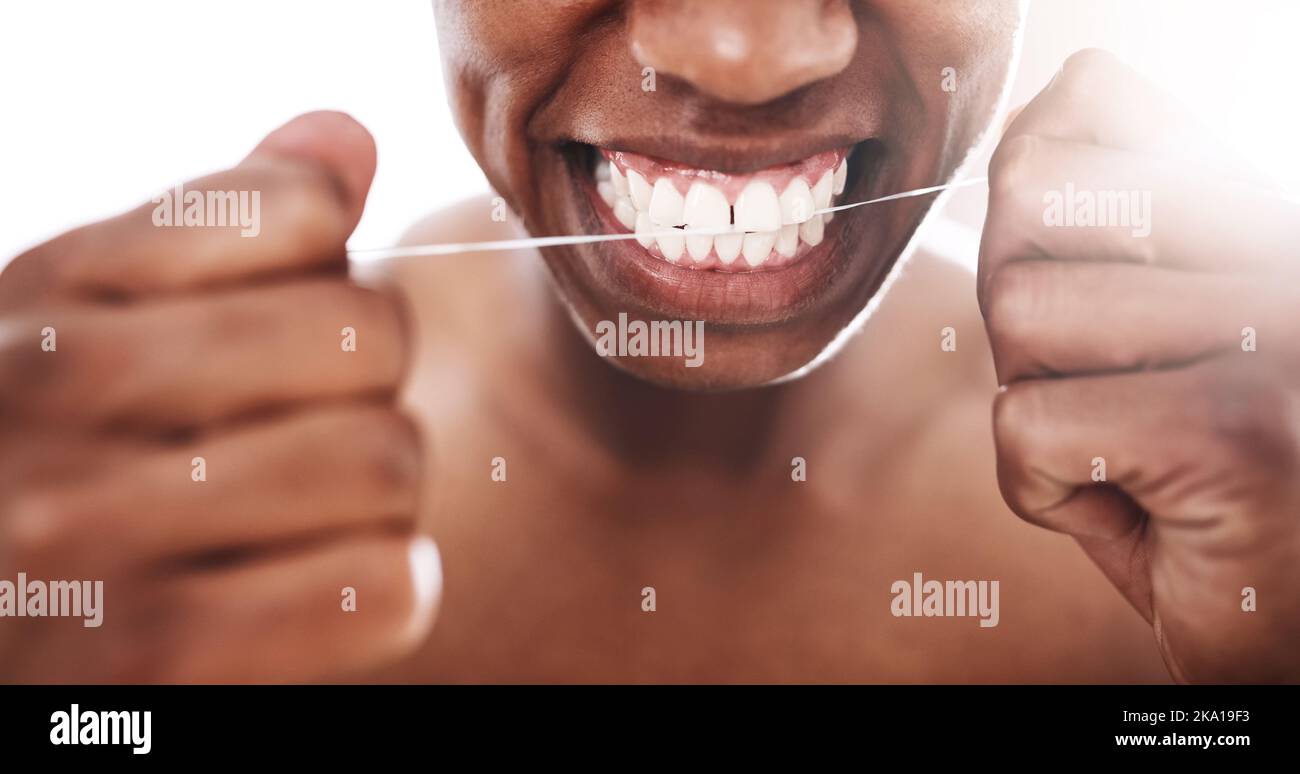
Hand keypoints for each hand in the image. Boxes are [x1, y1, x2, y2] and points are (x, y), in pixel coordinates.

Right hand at [0, 112, 439, 681]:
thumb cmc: (56, 458)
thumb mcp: (92, 317)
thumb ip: (222, 225)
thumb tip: (348, 143)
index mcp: (54, 288)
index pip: (301, 210)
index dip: (332, 267)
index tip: (289, 320)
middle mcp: (55, 391)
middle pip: (367, 332)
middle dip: (368, 388)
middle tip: (305, 433)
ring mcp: (92, 528)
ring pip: (383, 460)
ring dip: (378, 499)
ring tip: (305, 517)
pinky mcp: (151, 657)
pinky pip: (383, 586)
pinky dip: (386, 589)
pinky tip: (322, 588)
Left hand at [979, 49, 1299, 681]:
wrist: (1286, 621)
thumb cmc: (1205, 479)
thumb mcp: (1158, 332)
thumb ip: (1105, 228)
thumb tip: (1026, 133)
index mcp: (1264, 207)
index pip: (1098, 100)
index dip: (1036, 194)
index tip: (1083, 291)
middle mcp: (1283, 247)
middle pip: (1032, 203)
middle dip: (1026, 318)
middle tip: (1104, 392)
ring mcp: (1274, 329)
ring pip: (1020, 312)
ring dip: (1040, 407)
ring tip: (1128, 452)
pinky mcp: (1234, 430)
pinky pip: (1027, 427)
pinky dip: (1047, 489)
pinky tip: (1137, 508)